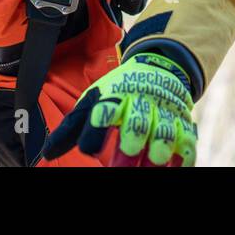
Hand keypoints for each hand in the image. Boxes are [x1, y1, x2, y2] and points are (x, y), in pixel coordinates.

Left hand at [42, 52, 196, 165]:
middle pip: (136, 120)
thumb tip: (47, 154)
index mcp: (113, 96)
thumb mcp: (94, 100)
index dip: (96, 128)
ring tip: (154, 161)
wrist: (158, 68)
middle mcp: (139, 102)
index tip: (89, 148)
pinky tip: (176, 166)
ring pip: (164, 129)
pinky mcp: (182, 120)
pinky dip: (184, 154)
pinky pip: (187, 138)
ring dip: (159, 147)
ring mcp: (163, 110)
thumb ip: (72, 127)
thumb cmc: (118, 92)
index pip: (103, 111)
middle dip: (132, 137)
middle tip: (124, 158)